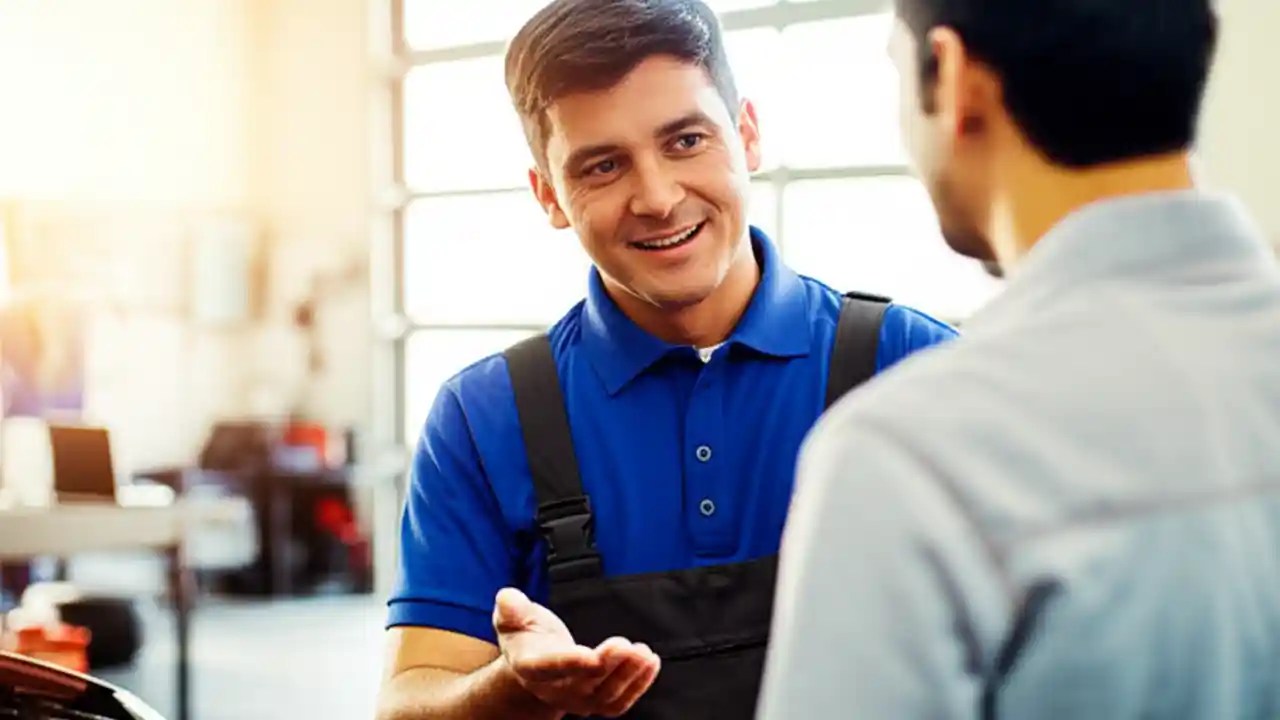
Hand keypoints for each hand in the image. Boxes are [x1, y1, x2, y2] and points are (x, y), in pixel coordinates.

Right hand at [493, 588, 660, 716]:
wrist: (534, 664)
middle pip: (584, 683)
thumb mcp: (511, 617)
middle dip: (606, 665)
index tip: (590, 655)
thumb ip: (511, 609)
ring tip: (644, 653)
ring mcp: (578, 699)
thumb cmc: (525, 635)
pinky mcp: (598, 701)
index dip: (569, 663)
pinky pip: (619, 703)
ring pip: (606, 696)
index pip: (549, 668)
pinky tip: (650, 662)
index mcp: (531, 666)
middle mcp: (554, 689)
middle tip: (625, 645)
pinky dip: (638, 686)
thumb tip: (508, 598)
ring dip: (628, 676)